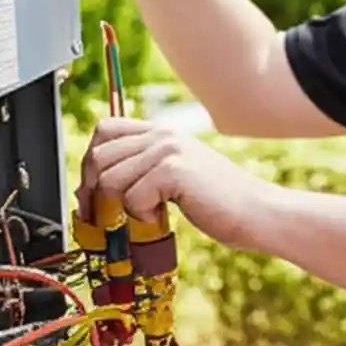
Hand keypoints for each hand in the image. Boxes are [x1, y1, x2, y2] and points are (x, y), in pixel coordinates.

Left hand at [74, 118, 273, 250]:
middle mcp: (162, 134)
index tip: (94, 192)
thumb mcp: (175, 176)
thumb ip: (142, 171)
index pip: (104, 130)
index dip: (90, 161)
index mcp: (161, 132)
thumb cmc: (217, 202)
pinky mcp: (174, 171)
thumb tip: (91, 189)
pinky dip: (141, 214)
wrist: (255, 212)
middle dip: (95, 189)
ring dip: (120, 205)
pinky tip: (161, 215)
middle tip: (108, 212)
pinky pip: (132, 197)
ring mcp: (168, 150)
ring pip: (110, 178)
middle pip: (99, 154)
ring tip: (146, 212)